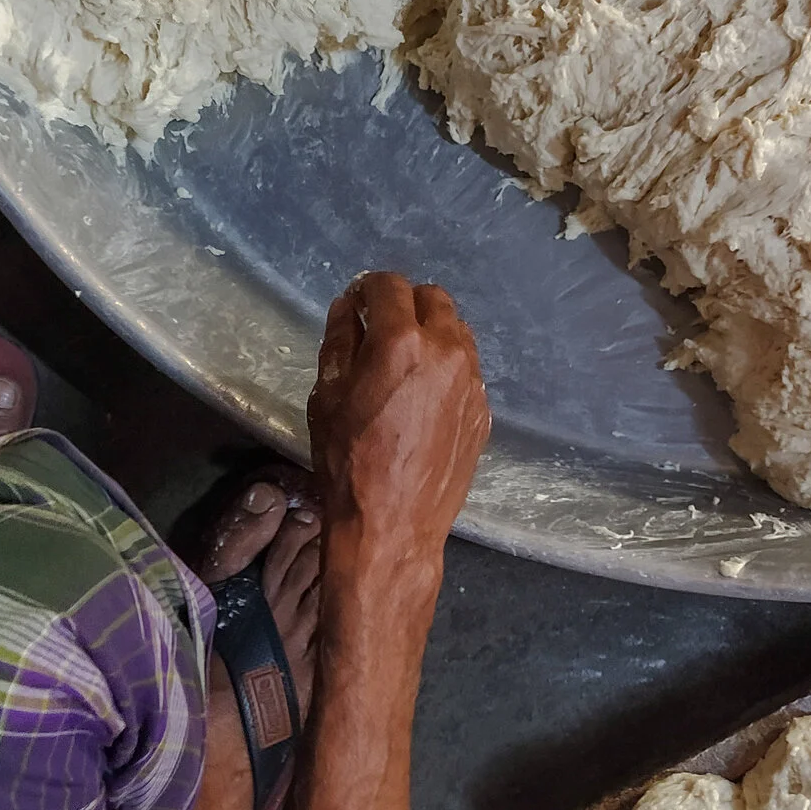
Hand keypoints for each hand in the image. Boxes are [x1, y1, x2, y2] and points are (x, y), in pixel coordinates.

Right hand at [308, 271, 488, 634]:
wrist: (393, 525)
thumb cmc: (348, 461)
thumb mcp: (327, 395)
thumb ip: (341, 340)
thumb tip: (350, 308)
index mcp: (403, 341)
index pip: (389, 285)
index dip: (368, 289)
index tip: (357, 306)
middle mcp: (448, 350)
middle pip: (433, 298)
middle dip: (404, 305)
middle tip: (380, 331)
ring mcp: (473, 380)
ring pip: (457, 332)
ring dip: (430, 333)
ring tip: (404, 365)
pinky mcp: (483, 409)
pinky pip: (467, 370)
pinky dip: (445, 368)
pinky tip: (423, 399)